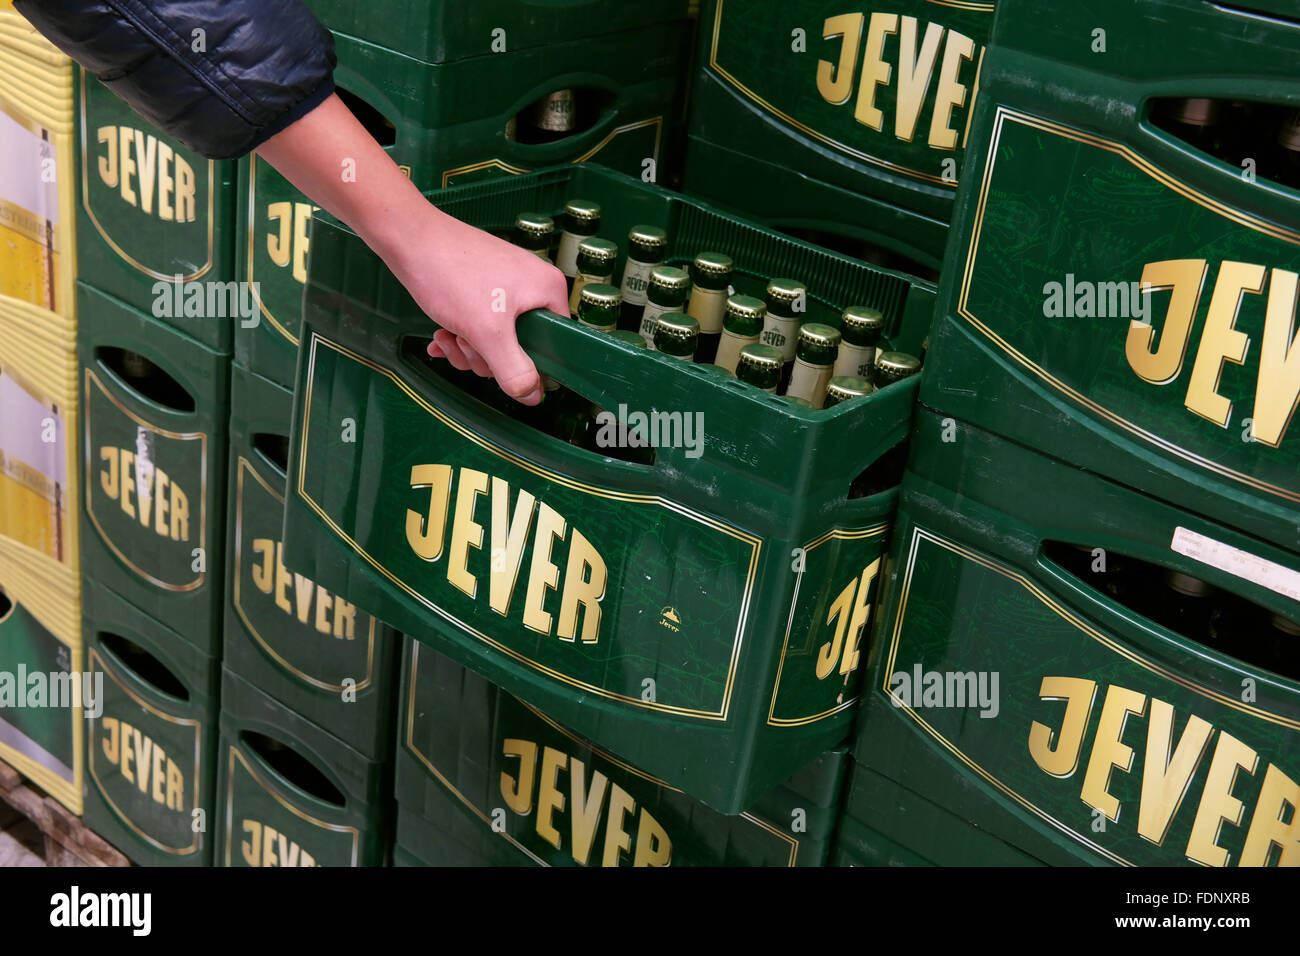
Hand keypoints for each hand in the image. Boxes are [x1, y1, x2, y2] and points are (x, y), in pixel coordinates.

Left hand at [384, 208, 568, 404]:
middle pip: (521, 347)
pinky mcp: (483, 286)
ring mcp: (506, 286)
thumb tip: (534, 396)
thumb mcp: (487, 332)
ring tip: (448, 333)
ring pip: (495, 340)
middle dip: (485, 354)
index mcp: (548, 291)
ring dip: (467, 346)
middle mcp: (532, 286)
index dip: (526, 364)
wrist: (408, 238)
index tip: (499, 363)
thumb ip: (514, 370)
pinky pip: (480, 325)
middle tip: (465, 341)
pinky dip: (460, 333)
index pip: (554, 346)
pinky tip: (441, 334)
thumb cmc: (449, 272)